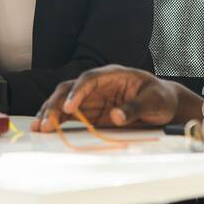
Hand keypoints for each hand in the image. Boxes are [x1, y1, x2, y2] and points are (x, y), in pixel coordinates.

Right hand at [30, 65, 200, 130]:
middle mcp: (98, 84)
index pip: (90, 79)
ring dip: (50, 113)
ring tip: (38, 127)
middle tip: (46, 122)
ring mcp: (93, 98)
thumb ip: (135, 108)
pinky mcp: (91, 111)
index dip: (78, 92)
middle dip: (56, 105)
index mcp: (113, 75)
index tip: (69, 108)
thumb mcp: (154, 101)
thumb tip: (116, 117)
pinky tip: (45, 129)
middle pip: (71, 89)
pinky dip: (57, 121)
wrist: (165, 105)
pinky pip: (70, 115)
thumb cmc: (160, 98)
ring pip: (65, 101)